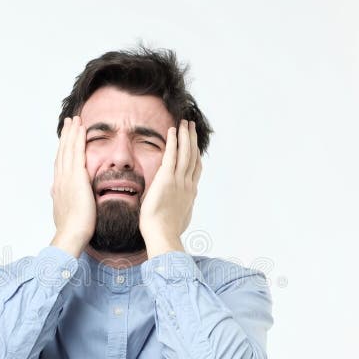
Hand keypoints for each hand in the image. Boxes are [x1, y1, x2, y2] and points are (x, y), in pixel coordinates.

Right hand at [50, 116, 95, 257]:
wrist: (72, 233)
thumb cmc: (72, 228)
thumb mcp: (64, 211)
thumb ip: (61, 199)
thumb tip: (54, 193)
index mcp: (59, 187)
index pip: (60, 163)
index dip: (62, 149)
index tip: (65, 139)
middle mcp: (60, 179)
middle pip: (62, 152)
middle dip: (65, 136)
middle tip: (68, 122)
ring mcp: (67, 177)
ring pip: (68, 149)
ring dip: (71, 133)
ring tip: (74, 120)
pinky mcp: (76, 177)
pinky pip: (77, 153)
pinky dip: (78, 139)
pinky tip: (81, 129)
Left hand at [139, 120, 201, 256]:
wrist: (163, 235)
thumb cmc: (167, 232)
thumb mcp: (178, 218)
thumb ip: (179, 209)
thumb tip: (179, 209)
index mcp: (190, 194)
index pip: (195, 169)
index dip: (196, 155)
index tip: (195, 145)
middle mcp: (187, 185)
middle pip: (193, 157)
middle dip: (192, 140)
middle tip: (192, 127)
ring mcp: (179, 181)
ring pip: (185, 153)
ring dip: (185, 136)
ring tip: (185, 123)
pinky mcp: (167, 179)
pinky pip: (172, 155)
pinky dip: (173, 141)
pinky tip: (173, 130)